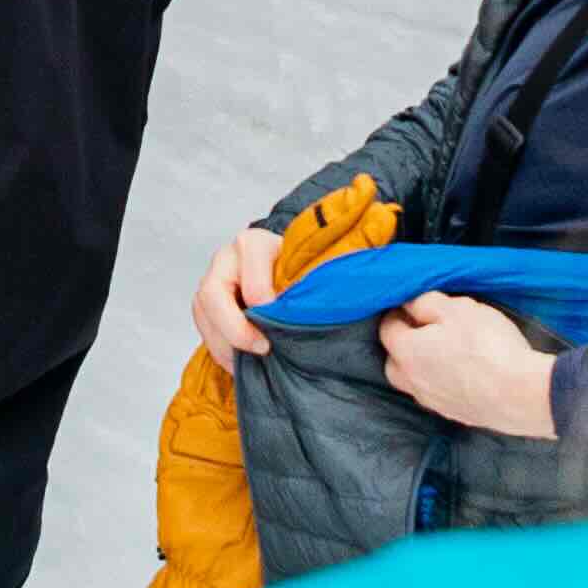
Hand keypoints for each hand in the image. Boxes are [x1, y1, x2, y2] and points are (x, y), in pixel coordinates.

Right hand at [193, 174, 392, 352]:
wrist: (298, 283)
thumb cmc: (314, 273)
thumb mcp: (329, 260)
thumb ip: (350, 247)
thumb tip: (384, 222)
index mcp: (255, 243)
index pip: (247, 263)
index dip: (260, 294)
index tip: (277, 318)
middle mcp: (228, 259)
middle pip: (211, 291)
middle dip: (233, 326)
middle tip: (263, 349)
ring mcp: (215, 283)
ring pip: (203, 313)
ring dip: (225, 343)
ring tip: (252, 363)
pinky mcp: (209, 309)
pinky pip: (205, 330)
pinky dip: (222, 351)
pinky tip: (243, 365)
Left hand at [376, 291, 560, 439]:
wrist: (522, 395)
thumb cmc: (487, 347)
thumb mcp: (456, 309)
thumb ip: (426, 303)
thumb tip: (411, 303)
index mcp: (407, 354)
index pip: (387, 329)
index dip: (399, 313)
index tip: (413, 304)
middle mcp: (414, 383)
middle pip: (396, 361)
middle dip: (405, 344)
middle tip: (426, 329)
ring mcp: (436, 403)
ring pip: (417, 382)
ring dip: (424, 366)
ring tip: (447, 351)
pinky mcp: (458, 415)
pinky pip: (440, 395)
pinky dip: (444, 382)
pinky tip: (465, 372)